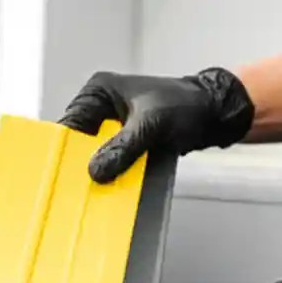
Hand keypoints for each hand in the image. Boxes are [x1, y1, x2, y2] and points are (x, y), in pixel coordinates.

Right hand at [59, 68, 254, 182]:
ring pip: (95, 154)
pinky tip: (111, 188)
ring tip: (94, 191)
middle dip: (82, 163)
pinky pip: (112, 161)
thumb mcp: (152, 125)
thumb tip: (96, 171)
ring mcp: (114, 125)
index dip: (67, 149)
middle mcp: (103, 107)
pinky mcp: (126, 142)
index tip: (65, 173)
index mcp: (100, 91)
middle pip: (80, 142)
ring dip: (98, 171)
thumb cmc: (186, 106)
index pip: (71, 123)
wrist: (216, 114)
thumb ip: (123, 147)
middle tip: (79, 187)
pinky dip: (113, 174)